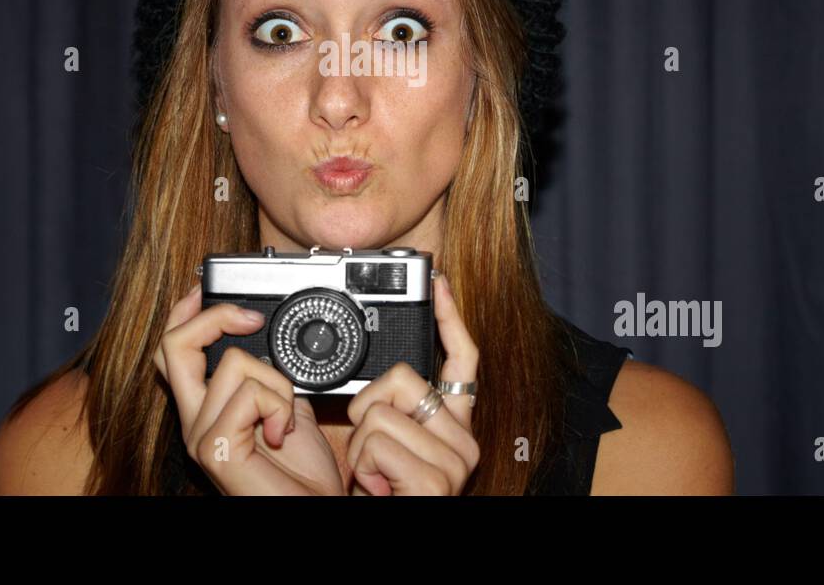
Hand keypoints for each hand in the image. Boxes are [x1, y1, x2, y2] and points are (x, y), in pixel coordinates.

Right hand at [154, 284, 345, 494]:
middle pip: (172, 345)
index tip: (205, 287)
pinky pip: (247, 394)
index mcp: (207, 408)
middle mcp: (195, 421)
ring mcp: (201, 436)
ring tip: (286, 417)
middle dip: (213, 316)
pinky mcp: (215, 449)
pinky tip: (282, 434)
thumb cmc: (303, 473)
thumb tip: (267, 340)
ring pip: (231, 363)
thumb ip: (268, 378)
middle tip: (251, 319)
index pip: (172, 350)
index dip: (183, 312)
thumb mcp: (285, 408)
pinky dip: (279, 406)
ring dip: (276, 383)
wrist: (317, 509)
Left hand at [345, 273, 479, 494]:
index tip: (440, 280)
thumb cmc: (379, 499)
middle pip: (404, 378)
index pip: (462, 361)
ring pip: (381, 410)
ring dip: (360, 446)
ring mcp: (454, 462)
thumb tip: (377, 380)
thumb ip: (390, 410)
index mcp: (452, 429)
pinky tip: (378, 489)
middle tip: (372, 456)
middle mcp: (463, 442)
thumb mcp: (381, 447)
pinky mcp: (437, 480)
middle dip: (368, 410)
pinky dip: (363, 464)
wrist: (381, 541)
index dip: (450, 317)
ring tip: (374, 479)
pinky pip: (377, 439)